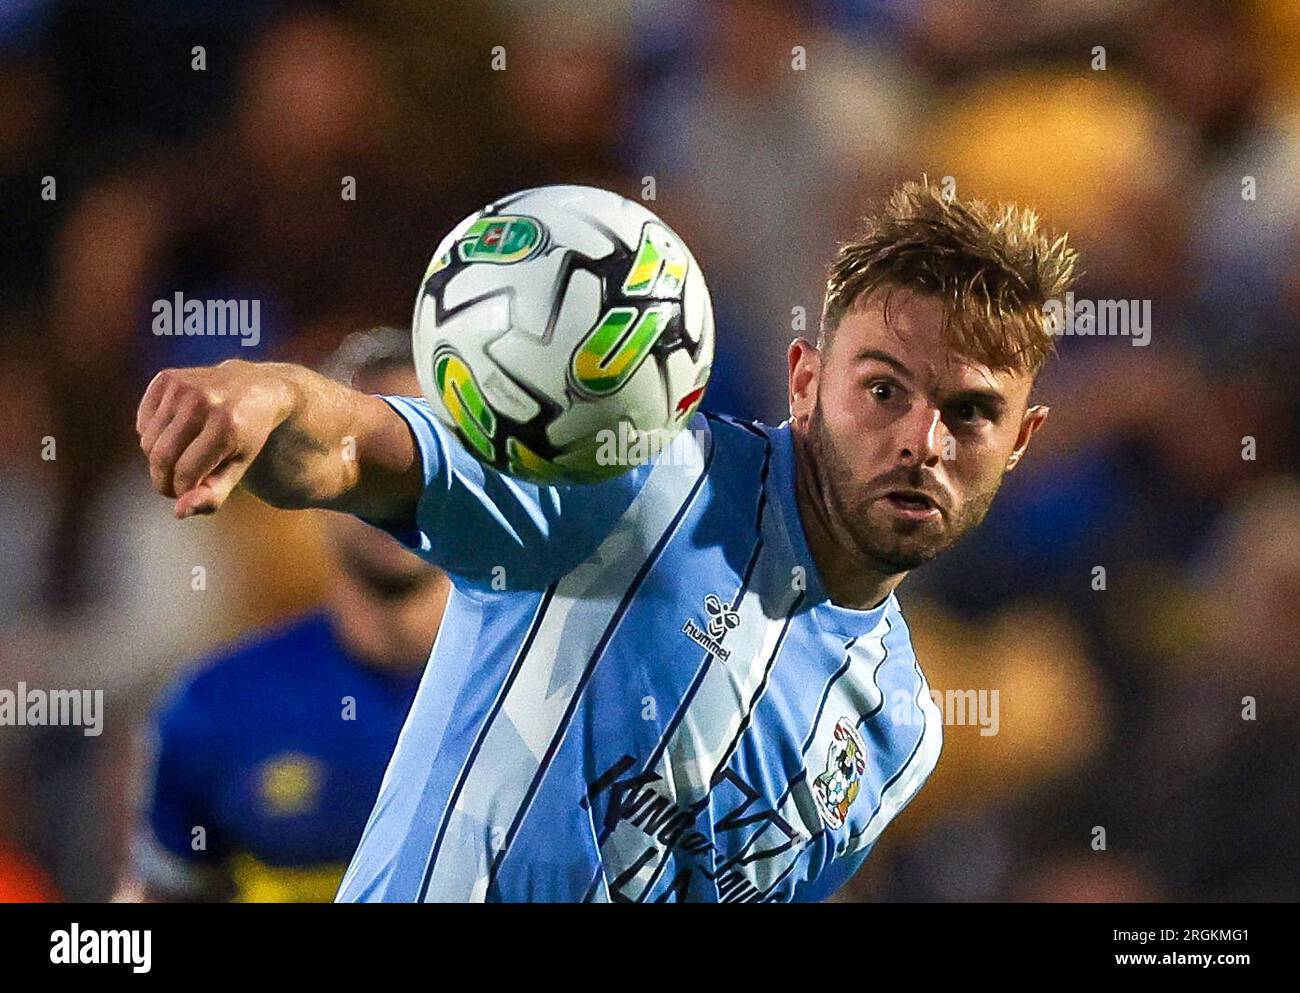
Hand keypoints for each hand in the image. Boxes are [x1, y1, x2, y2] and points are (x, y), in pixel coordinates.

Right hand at [136, 361, 296, 518]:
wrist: (255, 387)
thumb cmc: (246, 435)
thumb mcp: (239, 467)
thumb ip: (212, 495)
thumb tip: (178, 512)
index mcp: (225, 428)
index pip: (184, 474)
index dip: (181, 491)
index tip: (187, 492)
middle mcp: (202, 403)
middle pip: (160, 458)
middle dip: (162, 479)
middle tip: (173, 484)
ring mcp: (182, 387)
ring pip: (147, 442)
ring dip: (158, 459)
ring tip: (180, 456)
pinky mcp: (167, 378)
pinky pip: (142, 423)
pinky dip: (152, 436)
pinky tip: (176, 432)